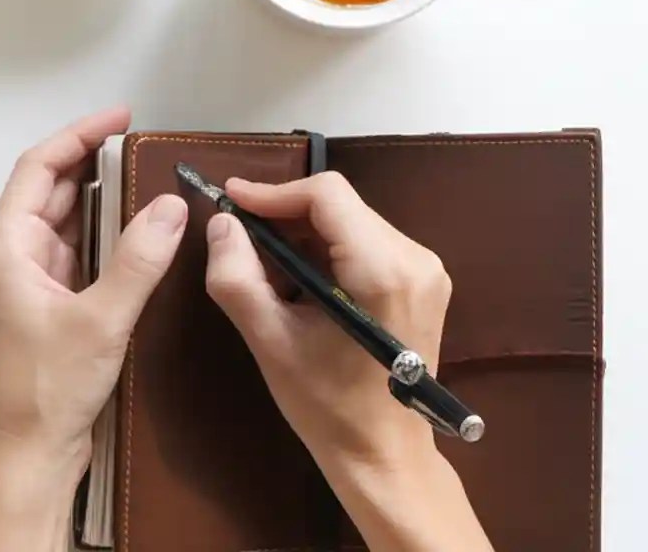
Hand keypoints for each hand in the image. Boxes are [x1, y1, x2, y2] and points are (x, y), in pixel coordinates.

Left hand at [0, 106, 188, 551]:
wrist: (28, 456)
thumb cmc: (46, 393)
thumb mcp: (102, 319)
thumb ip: (139, 259)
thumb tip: (171, 208)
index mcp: (6, 248)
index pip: (39, 168)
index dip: (79, 135)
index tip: (120, 119)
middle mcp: (8, 258)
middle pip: (49, 190)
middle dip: (93, 163)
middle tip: (141, 148)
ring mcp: (23, 282)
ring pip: (63, 222)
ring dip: (99, 200)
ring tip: (144, 182)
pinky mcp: (41, 305)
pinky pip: (72, 253)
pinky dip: (101, 236)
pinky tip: (133, 235)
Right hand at [205, 172, 490, 551]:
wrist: (384, 455)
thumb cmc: (328, 407)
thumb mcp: (270, 342)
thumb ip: (238, 278)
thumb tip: (220, 225)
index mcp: (384, 270)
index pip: (327, 195)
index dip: (274, 192)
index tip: (231, 202)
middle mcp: (416, 259)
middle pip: (341, 206)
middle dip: (287, 215)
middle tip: (241, 238)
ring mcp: (427, 269)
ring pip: (353, 221)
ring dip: (306, 233)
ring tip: (268, 266)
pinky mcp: (424, 281)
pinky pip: (369, 242)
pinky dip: (330, 250)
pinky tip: (302, 281)